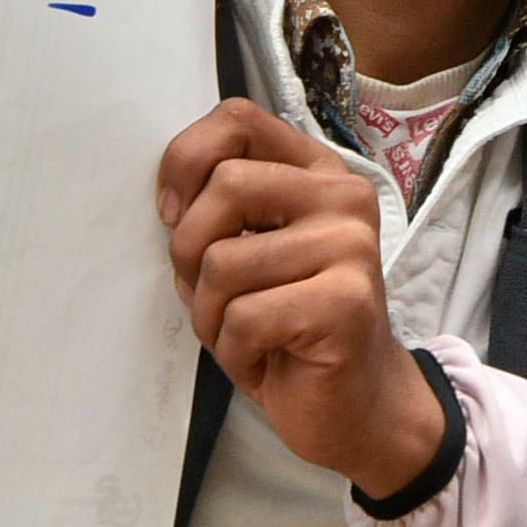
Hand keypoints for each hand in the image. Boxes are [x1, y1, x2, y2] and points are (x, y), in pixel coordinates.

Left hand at [156, 99, 443, 499]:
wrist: (355, 406)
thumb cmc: (288, 327)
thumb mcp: (250, 252)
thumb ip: (221, 211)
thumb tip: (170, 202)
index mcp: (316, 172)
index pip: (237, 119)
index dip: (186, 160)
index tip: (172, 213)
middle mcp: (343, 197)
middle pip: (224, 186)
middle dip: (188, 251)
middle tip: (208, 295)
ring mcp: (351, 248)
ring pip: (223, 261)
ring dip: (210, 314)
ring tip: (242, 334)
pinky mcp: (345, 303)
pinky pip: (244, 317)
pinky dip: (234, 351)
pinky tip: (265, 359)